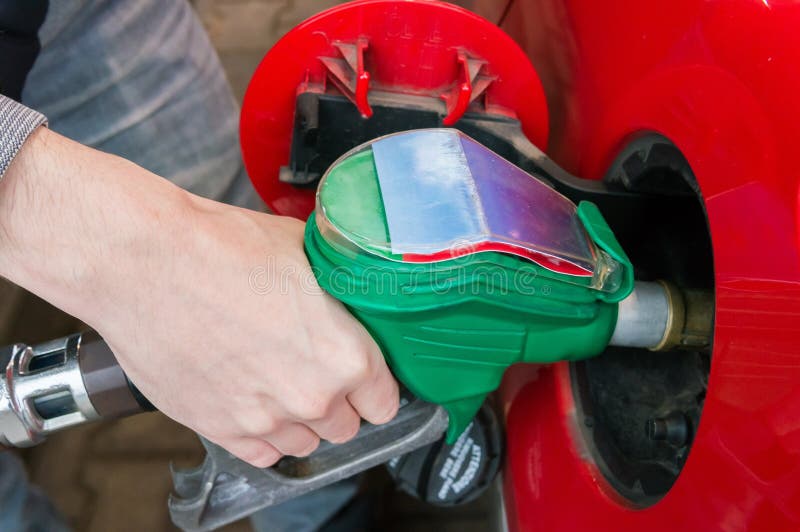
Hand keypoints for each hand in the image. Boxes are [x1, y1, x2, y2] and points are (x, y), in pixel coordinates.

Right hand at [0, 128, 399, 466]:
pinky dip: (264, 435)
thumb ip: (337, 288)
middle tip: (316, 369)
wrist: (147, 263)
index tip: (364, 377)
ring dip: (301, 420)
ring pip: (306, 442)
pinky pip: (262, 454)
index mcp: (346, 356)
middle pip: (346, 425)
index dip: (375, 385)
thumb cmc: (222, 248)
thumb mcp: (304, 252)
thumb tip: (347, 288)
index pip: (384, 400)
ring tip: (280, 383)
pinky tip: (255, 400)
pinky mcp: (220, 429)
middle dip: (338, 401)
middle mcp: (311, 397)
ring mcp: (264, 420)